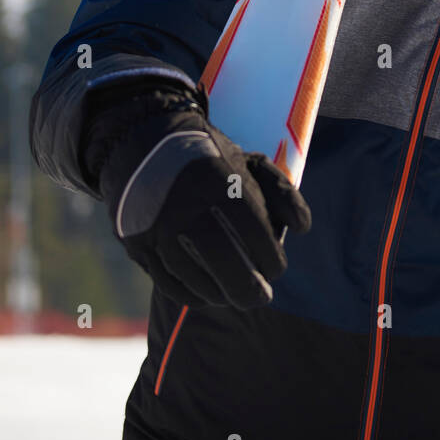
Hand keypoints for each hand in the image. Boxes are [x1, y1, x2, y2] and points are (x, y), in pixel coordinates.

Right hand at [83, 83, 311, 309]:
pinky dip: (189, 294)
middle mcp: (185, 202)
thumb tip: (303, 229)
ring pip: (191, 274)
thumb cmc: (210, 158)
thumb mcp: (249, 162)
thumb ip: (282, 192)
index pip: (251, 227)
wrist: (144, 142)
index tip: (277, 268)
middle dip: (246, 286)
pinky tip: (208, 297)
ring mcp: (157, 225)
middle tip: (261, 298)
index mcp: (217, 178)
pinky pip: (166, 280)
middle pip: (219, 257)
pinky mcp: (137, 242)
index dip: (269, 255)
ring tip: (234, 298)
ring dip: (218, 293)